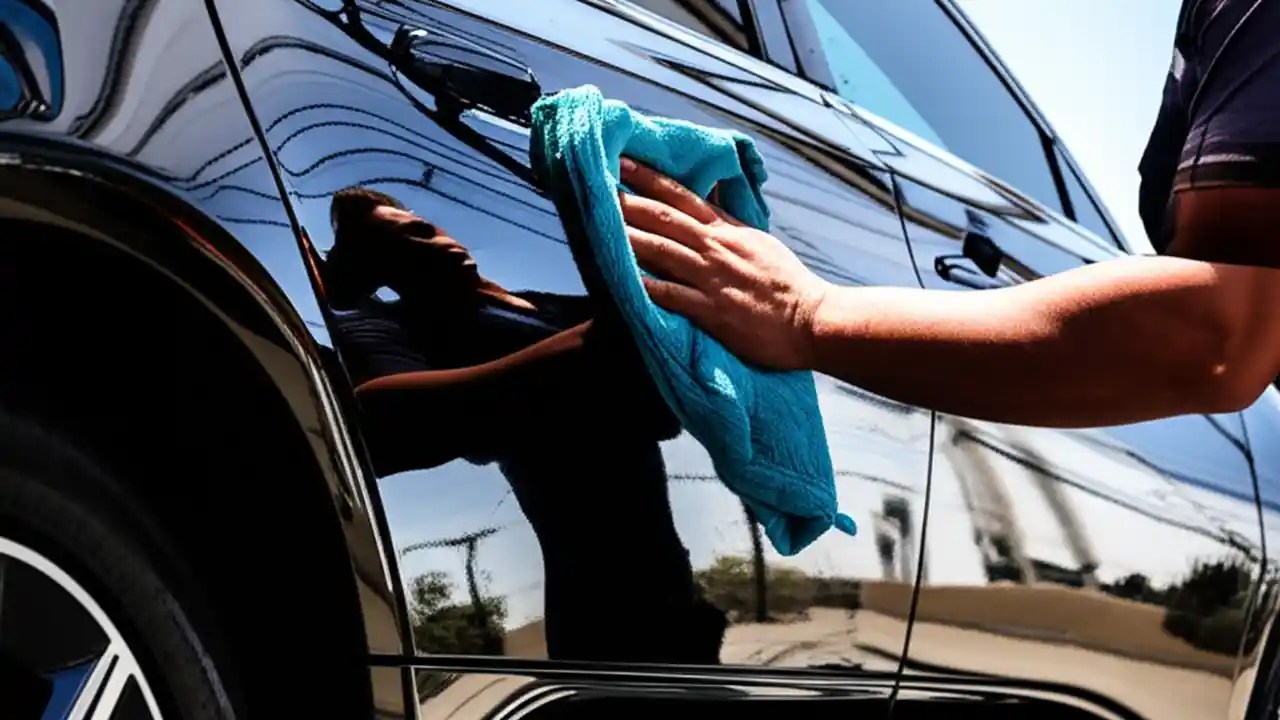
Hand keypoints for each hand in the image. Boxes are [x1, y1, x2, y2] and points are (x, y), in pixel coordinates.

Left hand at [619, 157, 829, 369]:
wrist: (813, 321)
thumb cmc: (787, 286)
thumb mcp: (759, 243)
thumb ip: (730, 224)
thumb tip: (711, 198)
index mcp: (728, 231)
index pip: (684, 196)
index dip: (651, 178)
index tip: (624, 162)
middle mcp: (718, 248)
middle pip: (665, 218)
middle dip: (629, 202)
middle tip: (596, 187)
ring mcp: (714, 279)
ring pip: (664, 251)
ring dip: (630, 238)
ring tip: (599, 226)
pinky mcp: (713, 311)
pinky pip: (673, 296)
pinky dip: (647, 287)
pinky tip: (623, 281)